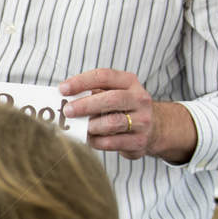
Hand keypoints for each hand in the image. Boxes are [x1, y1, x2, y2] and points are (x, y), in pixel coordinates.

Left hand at [59, 69, 195, 164]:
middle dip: (85, 105)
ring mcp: (142, 121)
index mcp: (130, 82)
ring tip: (78, 127)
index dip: (81, 81)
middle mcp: (139, 99)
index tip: (62, 89)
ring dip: (90, 126)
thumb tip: (63, 98)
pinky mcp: (139, 141)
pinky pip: (111, 142)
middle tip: (67, 111)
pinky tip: (88, 138)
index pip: (104, 76)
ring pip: (112, 123)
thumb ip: (92, 93)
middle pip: (111, 99)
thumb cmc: (123, 108)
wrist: (155, 128)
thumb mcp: (113, 93)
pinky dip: (95, 141)